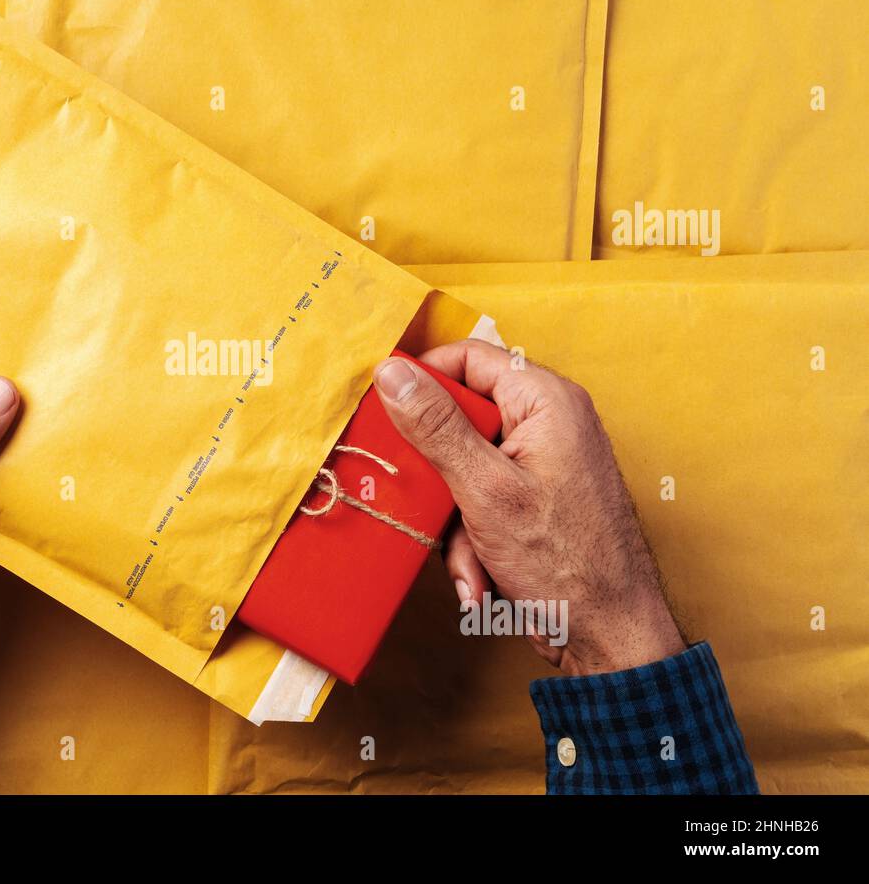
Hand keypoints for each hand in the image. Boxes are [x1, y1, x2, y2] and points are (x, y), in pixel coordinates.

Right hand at [374, 341, 684, 676]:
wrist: (610, 636)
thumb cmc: (565, 562)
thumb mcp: (484, 488)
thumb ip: (436, 427)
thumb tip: (392, 374)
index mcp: (545, 402)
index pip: (469, 358)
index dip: (422, 382)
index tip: (385, 413)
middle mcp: (547, 424)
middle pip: (458, 421)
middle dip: (438, 478)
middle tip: (428, 505)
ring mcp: (540, 465)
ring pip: (462, 471)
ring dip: (454, 523)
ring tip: (472, 563)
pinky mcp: (533, 502)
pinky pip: (480, 503)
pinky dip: (473, 541)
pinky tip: (483, 579)